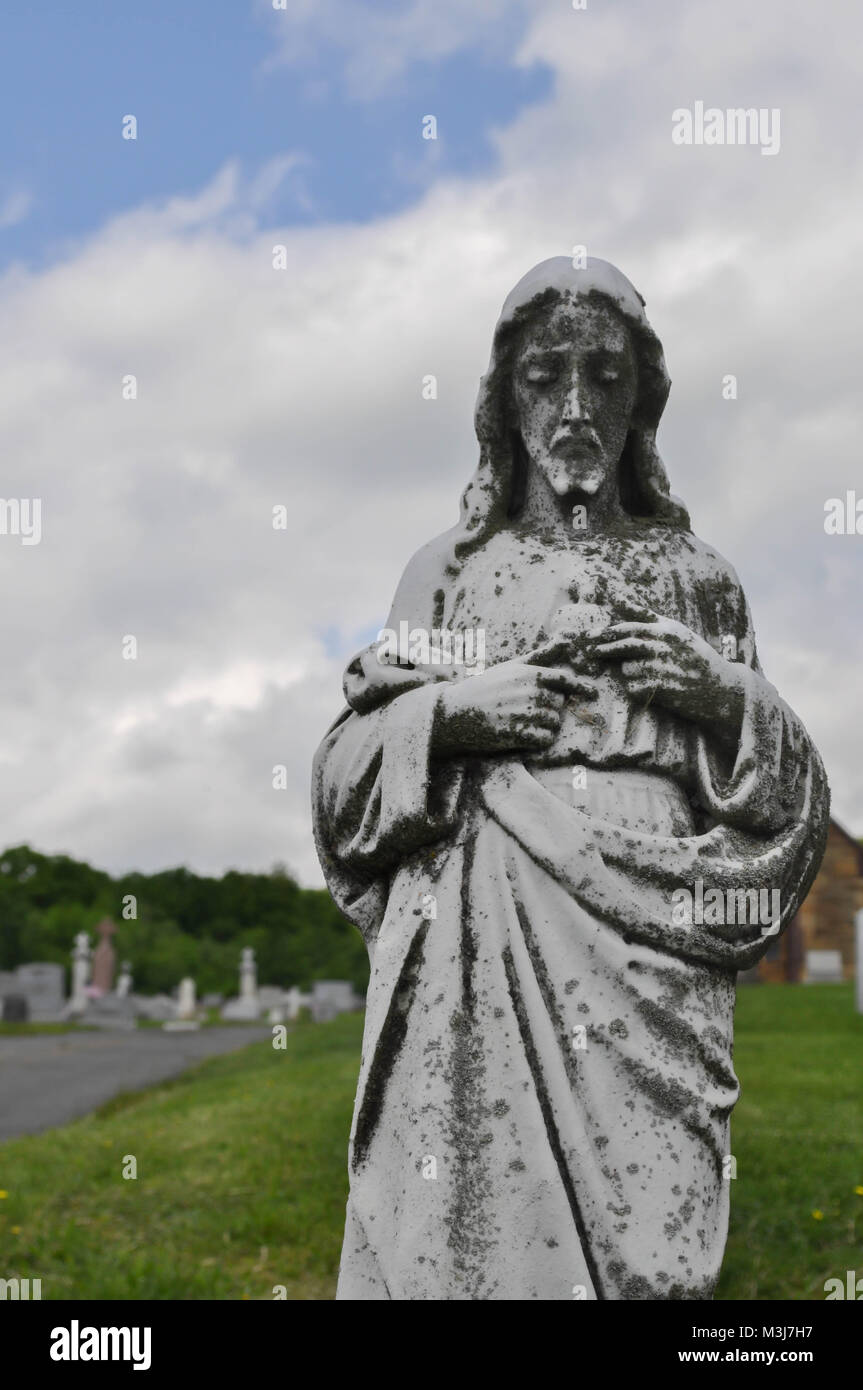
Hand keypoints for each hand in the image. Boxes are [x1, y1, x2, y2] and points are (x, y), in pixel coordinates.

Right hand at [432, 657, 595, 756]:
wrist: (455, 713)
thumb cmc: (487, 687)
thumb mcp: (513, 667)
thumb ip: (543, 655)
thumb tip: (568, 637)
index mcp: (528, 673)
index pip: (564, 679)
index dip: (579, 687)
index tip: (592, 693)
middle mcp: (528, 691)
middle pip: (559, 704)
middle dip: (550, 708)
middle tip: (529, 709)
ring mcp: (523, 713)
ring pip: (554, 723)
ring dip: (545, 725)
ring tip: (525, 722)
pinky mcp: (517, 734)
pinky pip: (544, 739)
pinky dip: (539, 740)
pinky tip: (525, 735)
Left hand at [591, 617, 745, 743]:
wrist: (721, 688)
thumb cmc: (694, 657)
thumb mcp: (675, 631)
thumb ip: (647, 616)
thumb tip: (619, 599)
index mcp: (667, 630)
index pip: (629, 627)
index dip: (607, 632)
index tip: (591, 636)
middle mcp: (664, 646)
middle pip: (624, 645)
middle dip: (604, 648)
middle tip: (590, 652)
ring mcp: (664, 667)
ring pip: (627, 669)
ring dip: (628, 673)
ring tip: (644, 676)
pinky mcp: (663, 689)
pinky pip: (634, 689)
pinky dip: (634, 691)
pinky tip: (647, 691)